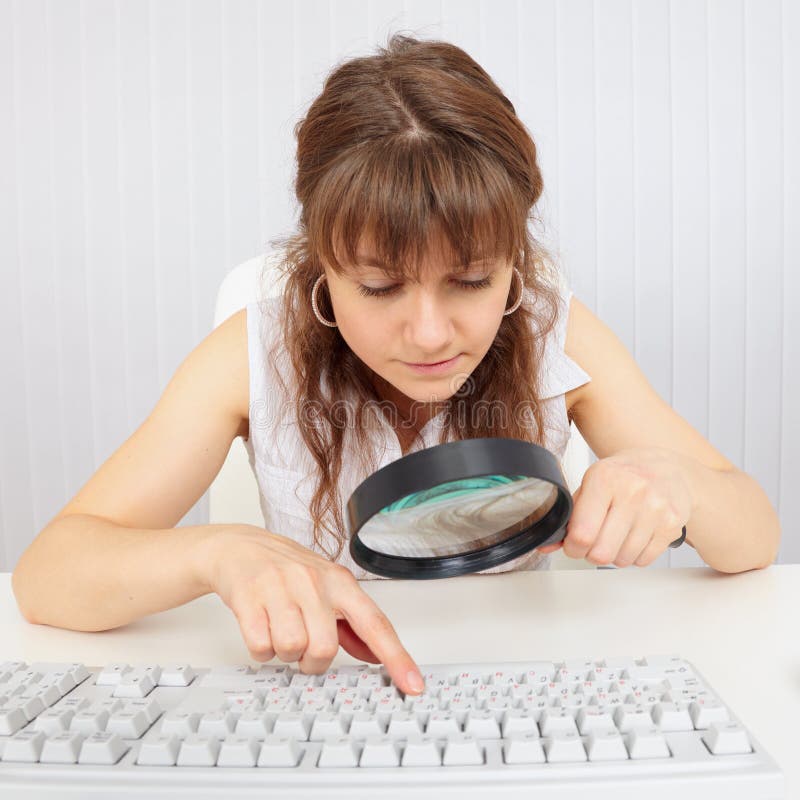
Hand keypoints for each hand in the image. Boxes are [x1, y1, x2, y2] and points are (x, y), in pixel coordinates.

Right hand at [202, 525, 424, 694]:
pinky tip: (262, 629)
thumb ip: (350, 623)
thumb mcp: (325, 587)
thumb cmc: (285, 570)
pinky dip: (261, 649)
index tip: (413, 684)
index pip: (376, 624)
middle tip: (302, 646)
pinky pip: (261, 646)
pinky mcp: (249, 596)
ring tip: (279, 631)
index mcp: (340, 582)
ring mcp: (280, 588)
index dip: (397, 657)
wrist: (239, 547)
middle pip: (325, 648)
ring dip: (284, 653)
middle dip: (311, 660)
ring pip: (292, 649)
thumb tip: (374, 655)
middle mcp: (314, 582)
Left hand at [538, 447, 693, 567]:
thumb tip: (547, 545)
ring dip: (614, 555)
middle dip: (591, 554)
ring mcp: (656, 509)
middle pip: (601, 552)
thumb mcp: (591, 484)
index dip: (572, 547)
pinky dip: (634, 555)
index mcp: (605, 479)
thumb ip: (569, 515)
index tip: (573, 545)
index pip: (582, 532)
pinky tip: (634, 536)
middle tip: (593, 542)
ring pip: (622, 559)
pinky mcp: (672, 525)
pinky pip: (643, 560)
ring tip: (616, 535)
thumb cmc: (624, 475)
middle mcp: (633, 492)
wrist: (666, 467)